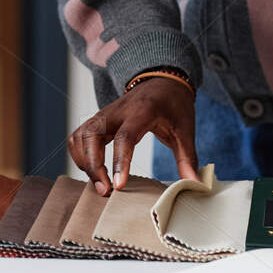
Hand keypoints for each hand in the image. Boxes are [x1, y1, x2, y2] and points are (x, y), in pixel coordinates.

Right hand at [67, 75, 197, 195]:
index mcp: (141, 112)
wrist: (162, 81)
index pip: (125, 137)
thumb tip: (195, 185)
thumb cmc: (173, 106)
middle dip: (93, 165)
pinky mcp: (97, 120)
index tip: (118, 186)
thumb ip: (187, 158)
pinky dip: (78, 154)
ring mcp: (104, 114)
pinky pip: (77, 136)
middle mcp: (117, 111)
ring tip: (99, 183)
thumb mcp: (185, 130)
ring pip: (80, 136)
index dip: (120, 162)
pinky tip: (91, 170)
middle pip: (92, 136)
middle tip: (105, 191)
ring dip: (84, 161)